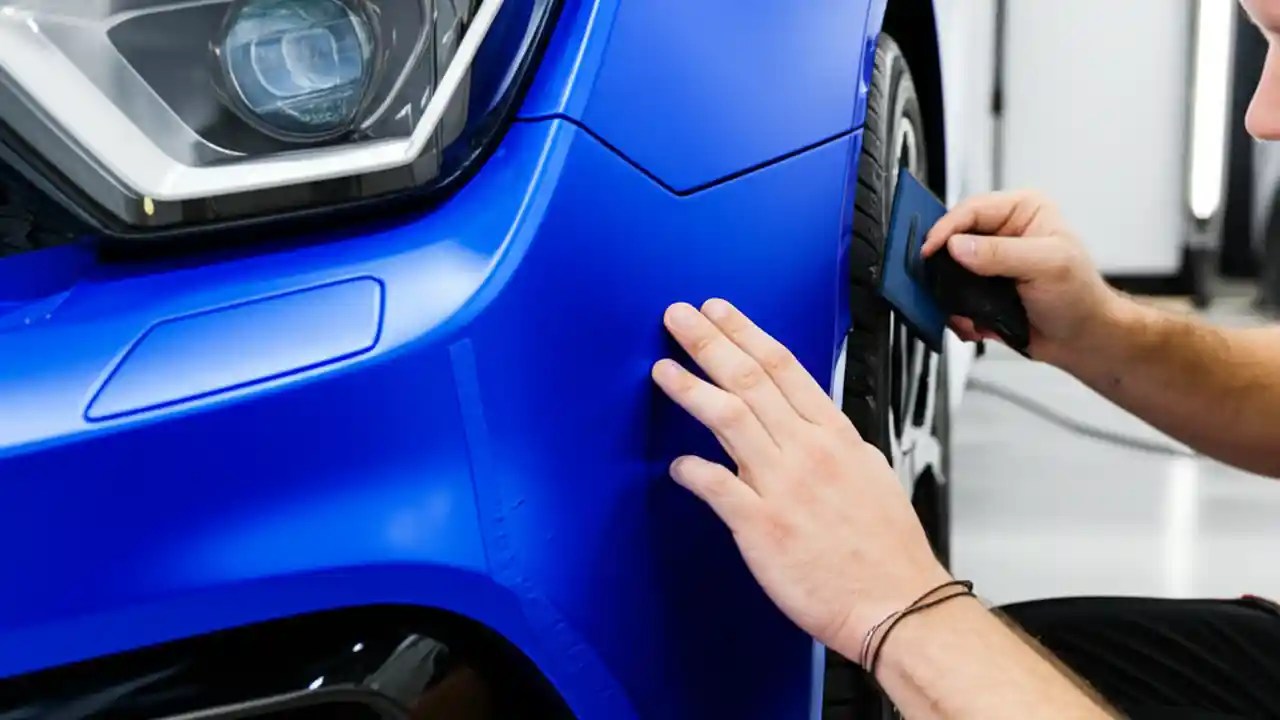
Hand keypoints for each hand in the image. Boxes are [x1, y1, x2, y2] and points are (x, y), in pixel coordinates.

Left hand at [652, 299, 949, 660]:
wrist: (897, 605)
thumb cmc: (886, 549)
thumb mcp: (870, 474)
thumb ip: (834, 446)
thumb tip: (812, 429)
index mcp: (834, 435)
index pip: (782, 366)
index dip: (744, 332)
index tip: (718, 312)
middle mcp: (807, 450)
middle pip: (749, 379)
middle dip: (709, 341)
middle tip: (679, 316)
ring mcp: (783, 485)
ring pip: (729, 419)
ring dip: (691, 388)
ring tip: (663, 369)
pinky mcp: (762, 525)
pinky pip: (717, 486)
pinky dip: (692, 471)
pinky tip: (677, 464)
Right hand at [922, 190, 1119, 364]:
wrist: (1081, 339)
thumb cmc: (1079, 296)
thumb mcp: (1047, 265)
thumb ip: (1001, 253)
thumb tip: (958, 246)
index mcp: (1022, 211)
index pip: (973, 209)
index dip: (948, 228)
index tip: (931, 249)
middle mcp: (1003, 232)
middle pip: (955, 237)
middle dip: (944, 263)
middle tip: (935, 279)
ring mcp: (990, 261)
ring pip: (950, 268)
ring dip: (950, 292)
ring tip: (961, 309)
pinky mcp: (982, 288)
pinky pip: (954, 294)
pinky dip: (957, 312)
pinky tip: (972, 322)